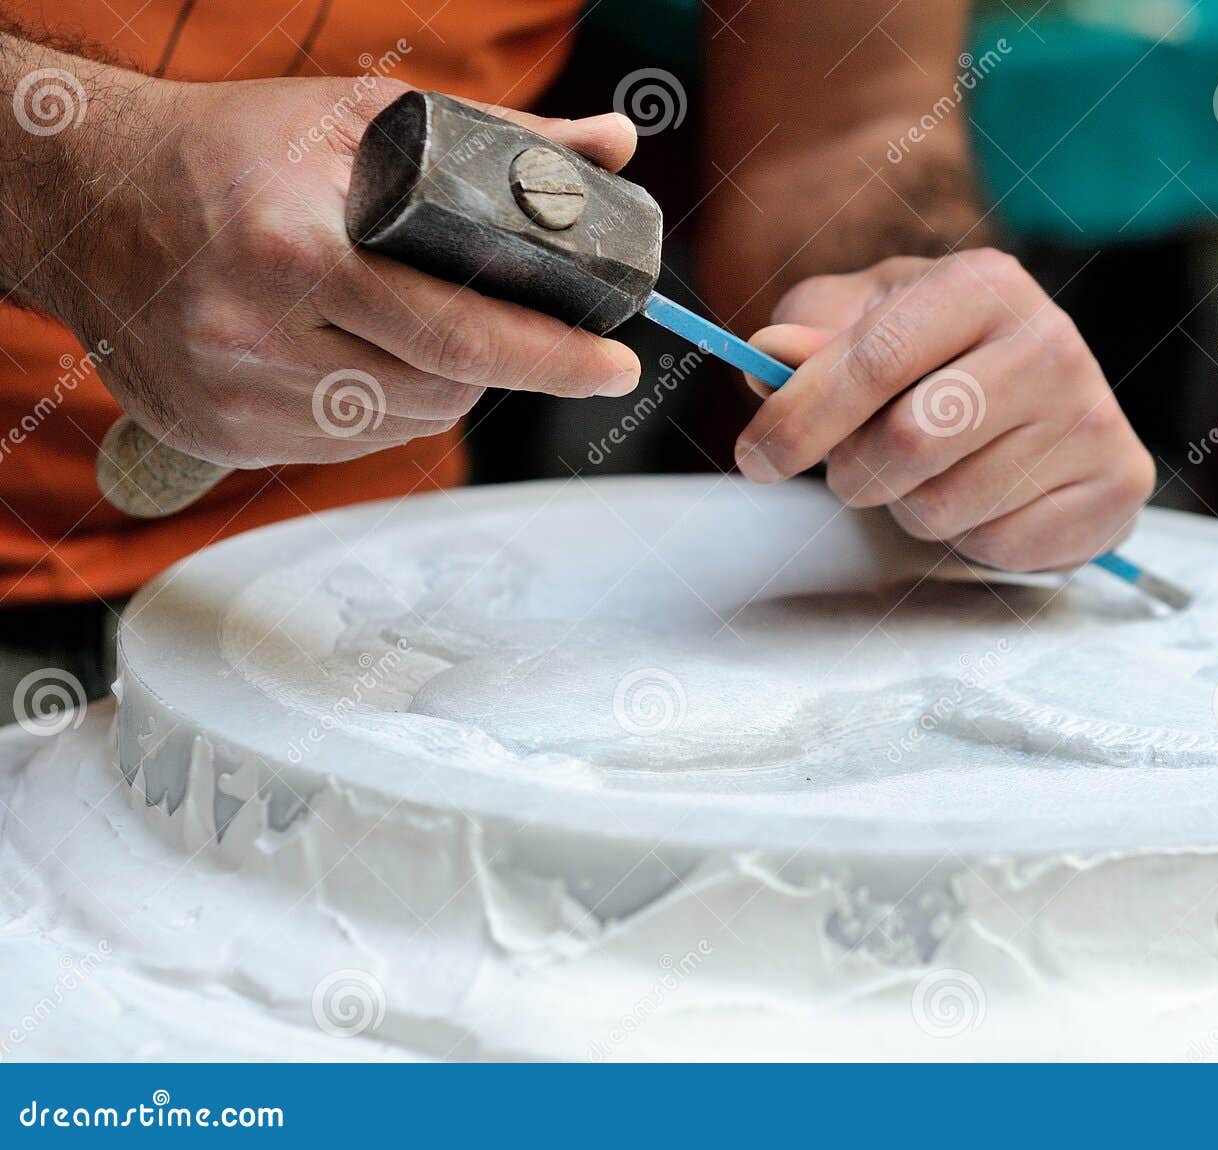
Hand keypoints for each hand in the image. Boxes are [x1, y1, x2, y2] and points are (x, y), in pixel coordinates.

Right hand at [44, 71, 641, 465]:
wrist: (86, 196)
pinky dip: (378, 409)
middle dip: (500, 365)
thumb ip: (496, 139)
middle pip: (439, 389)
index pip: (457, 328)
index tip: (614, 364)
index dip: (550, 356)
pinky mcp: (214, 435)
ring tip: (427, 330)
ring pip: (398, 425)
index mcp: (293, 248)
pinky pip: (343, 444)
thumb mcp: (362, 119)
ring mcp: (228, 397)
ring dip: (441, 388)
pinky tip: (363, 358)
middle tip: (525, 332)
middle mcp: (252, 334)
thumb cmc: (231, 149)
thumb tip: (609, 148)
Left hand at [733, 250, 1154, 570]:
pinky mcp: (1116, 488)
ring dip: (909, 509)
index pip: (874, 359)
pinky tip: (985, 498)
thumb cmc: (928, 357)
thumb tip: (771, 355)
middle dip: (854, 473)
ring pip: (946, 508)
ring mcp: (1093, 417)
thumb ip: (807, 335)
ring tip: (931, 476)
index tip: (755, 458)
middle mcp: (1051, 342)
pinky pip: (997, 547)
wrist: (1032, 400)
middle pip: (910, 443)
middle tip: (852, 472)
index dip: (799, 418)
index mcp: (985, 284)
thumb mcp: (858, 321)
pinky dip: (967, 540)